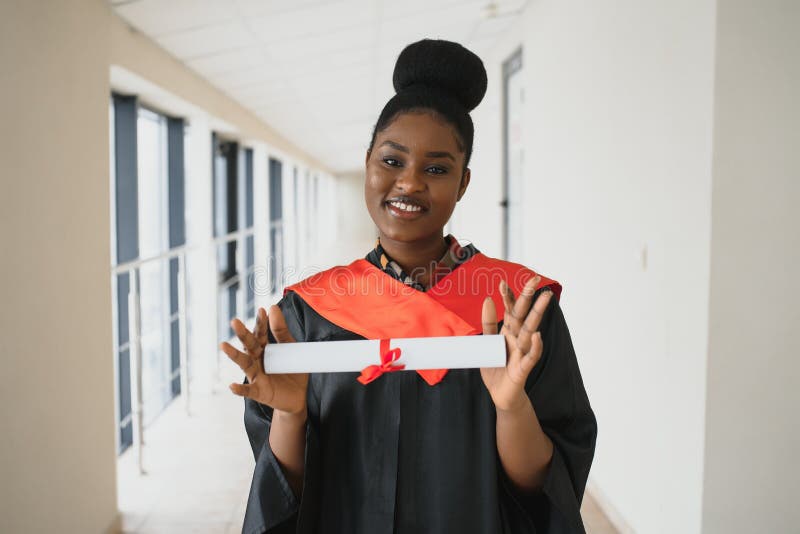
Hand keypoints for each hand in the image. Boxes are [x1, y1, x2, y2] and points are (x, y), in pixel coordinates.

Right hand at [221, 305, 308, 416]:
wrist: (298, 397)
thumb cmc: (292, 371)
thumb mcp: (290, 349)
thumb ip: (281, 331)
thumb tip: (273, 308)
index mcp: (265, 348)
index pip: (261, 333)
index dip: (261, 323)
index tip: (262, 310)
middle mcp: (257, 360)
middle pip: (249, 345)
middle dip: (242, 334)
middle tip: (235, 321)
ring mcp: (256, 375)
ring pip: (244, 364)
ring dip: (234, 355)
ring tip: (224, 345)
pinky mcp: (259, 392)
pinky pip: (248, 391)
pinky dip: (240, 389)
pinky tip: (232, 386)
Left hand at [480, 276, 553, 411]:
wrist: (501, 395)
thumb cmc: (496, 369)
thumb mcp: (486, 344)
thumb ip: (487, 324)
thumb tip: (488, 299)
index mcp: (508, 332)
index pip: (510, 310)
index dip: (507, 297)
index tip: (503, 282)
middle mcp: (517, 338)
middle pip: (524, 315)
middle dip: (529, 297)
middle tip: (534, 279)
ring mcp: (522, 352)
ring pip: (531, 331)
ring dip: (537, 314)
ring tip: (545, 297)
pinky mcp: (523, 369)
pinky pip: (531, 356)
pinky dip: (535, 346)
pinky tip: (538, 335)